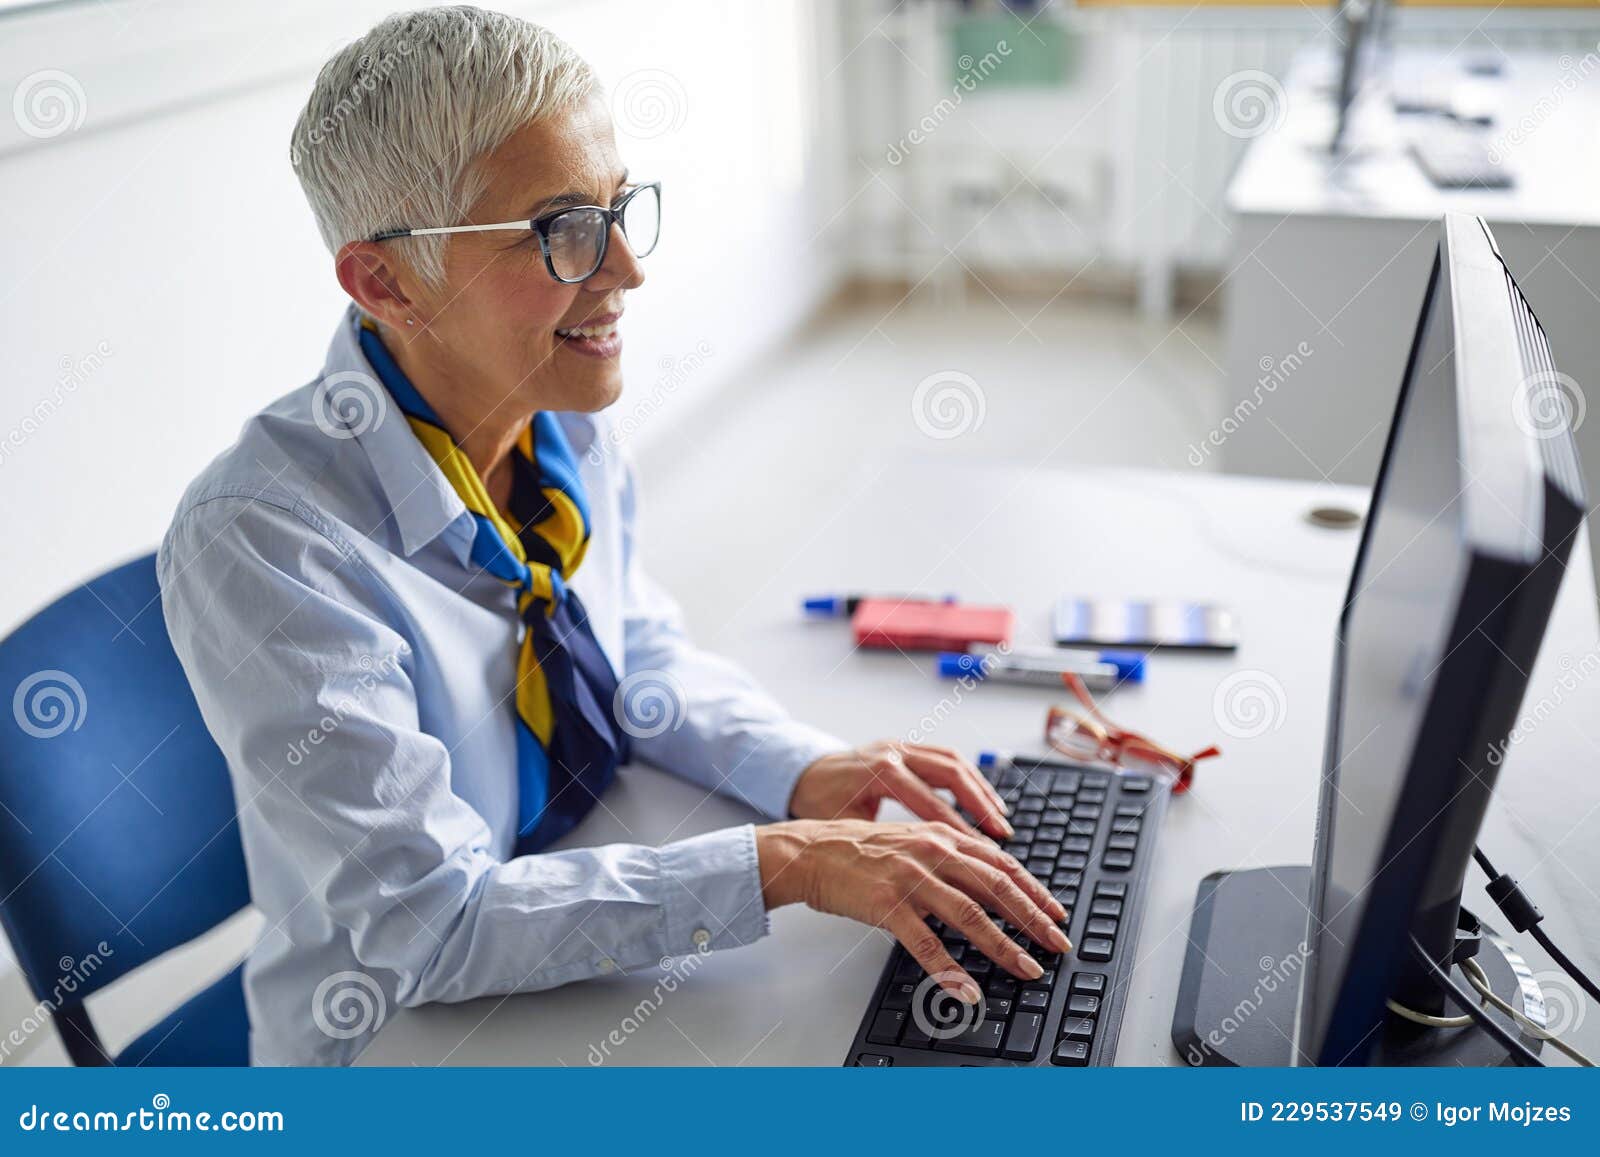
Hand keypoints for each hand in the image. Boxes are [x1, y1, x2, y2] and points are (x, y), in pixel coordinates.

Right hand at [755, 819, 1069, 1001]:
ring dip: (1003, 945)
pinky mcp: (886, 904)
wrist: (811, 852)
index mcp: (942, 836)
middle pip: (996, 887)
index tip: (1057, 914)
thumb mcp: (913, 840)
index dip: (1034, 891)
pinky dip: (949, 968)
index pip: (1002, 864)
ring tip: (1026, 968)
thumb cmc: (860, 850)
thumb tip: (990, 880)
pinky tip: (966, 988)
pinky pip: (925, 943)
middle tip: (1057, 944)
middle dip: (1033, 919)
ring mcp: (910, 878)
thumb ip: (950, 855)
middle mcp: (932, 852)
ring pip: (969, 915)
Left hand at [788, 740, 1013, 840]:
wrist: (801, 773)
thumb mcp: (844, 826)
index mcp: (878, 772)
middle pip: (950, 772)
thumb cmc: (820, 805)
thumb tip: (911, 876)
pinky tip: (984, 800)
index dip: (957, 826)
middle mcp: (894, 753)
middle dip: (980, 803)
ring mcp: (902, 746)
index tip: (980, 850)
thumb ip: (879, 845)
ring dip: (981, 790)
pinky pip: (946, 758)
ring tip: (1001, 819)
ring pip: (953, 762)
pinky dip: (969, 779)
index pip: (927, 800)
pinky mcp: (907, 747)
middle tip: (1001, 832)